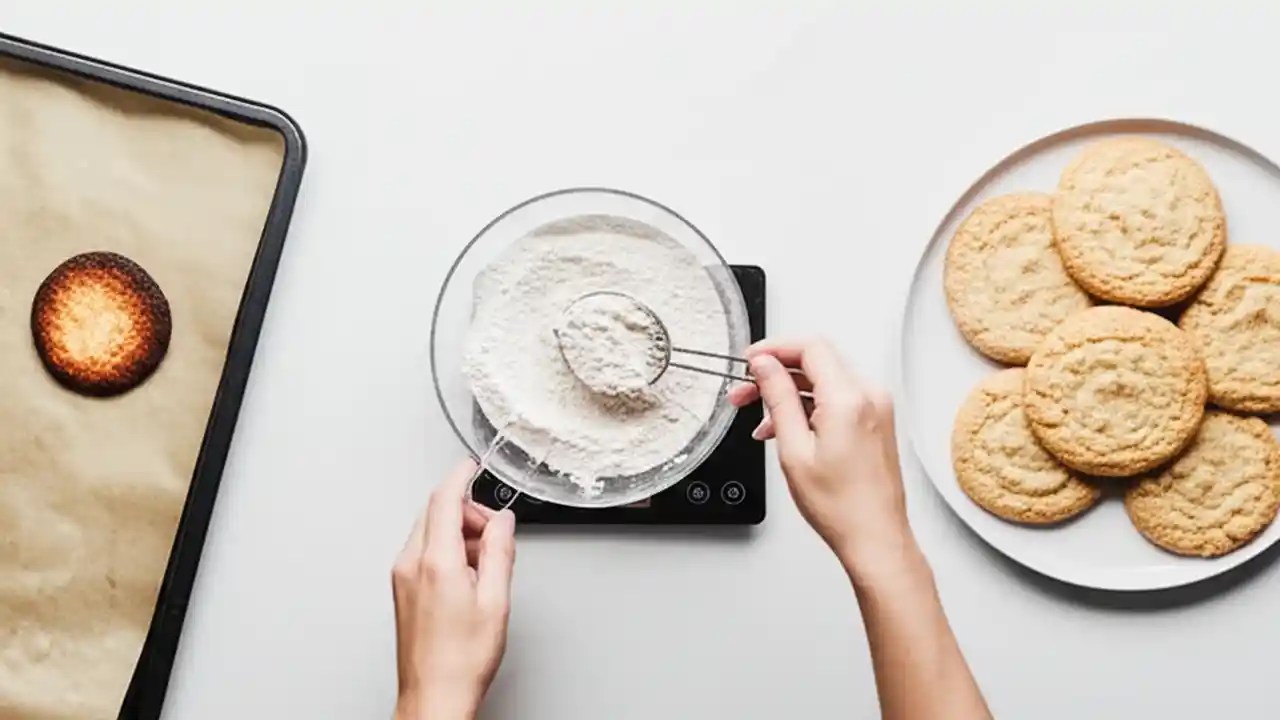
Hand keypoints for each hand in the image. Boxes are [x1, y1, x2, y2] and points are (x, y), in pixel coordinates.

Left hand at [392, 459, 515, 719]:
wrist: (434, 696)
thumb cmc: (462, 660)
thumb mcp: (496, 600)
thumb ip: (499, 552)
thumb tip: (502, 522)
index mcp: (435, 562)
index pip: (444, 500)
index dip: (460, 476)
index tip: (471, 466)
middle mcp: (411, 565)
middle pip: (435, 512)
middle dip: (465, 510)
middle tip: (493, 530)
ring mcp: (402, 577)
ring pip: (429, 530)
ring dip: (457, 531)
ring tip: (484, 562)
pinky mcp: (402, 589)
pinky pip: (423, 551)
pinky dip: (446, 549)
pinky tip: (467, 574)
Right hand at [729, 338, 912, 576]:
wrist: (875, 538)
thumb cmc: (841, 507)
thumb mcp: (794, 450)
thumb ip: (778, 399)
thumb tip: (765, 366)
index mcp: (849, 400)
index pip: (810, 348)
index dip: (774, 349)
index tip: (750, 361)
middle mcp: (869, 396)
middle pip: (816, 361)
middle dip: (776, 372)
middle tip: (745, 392)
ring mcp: (876, 408)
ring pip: (824, 380)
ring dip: (790, 392)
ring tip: (759, 417)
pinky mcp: (876, 420)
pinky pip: (838, 398)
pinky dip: (809, 406)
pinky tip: (785, 428)